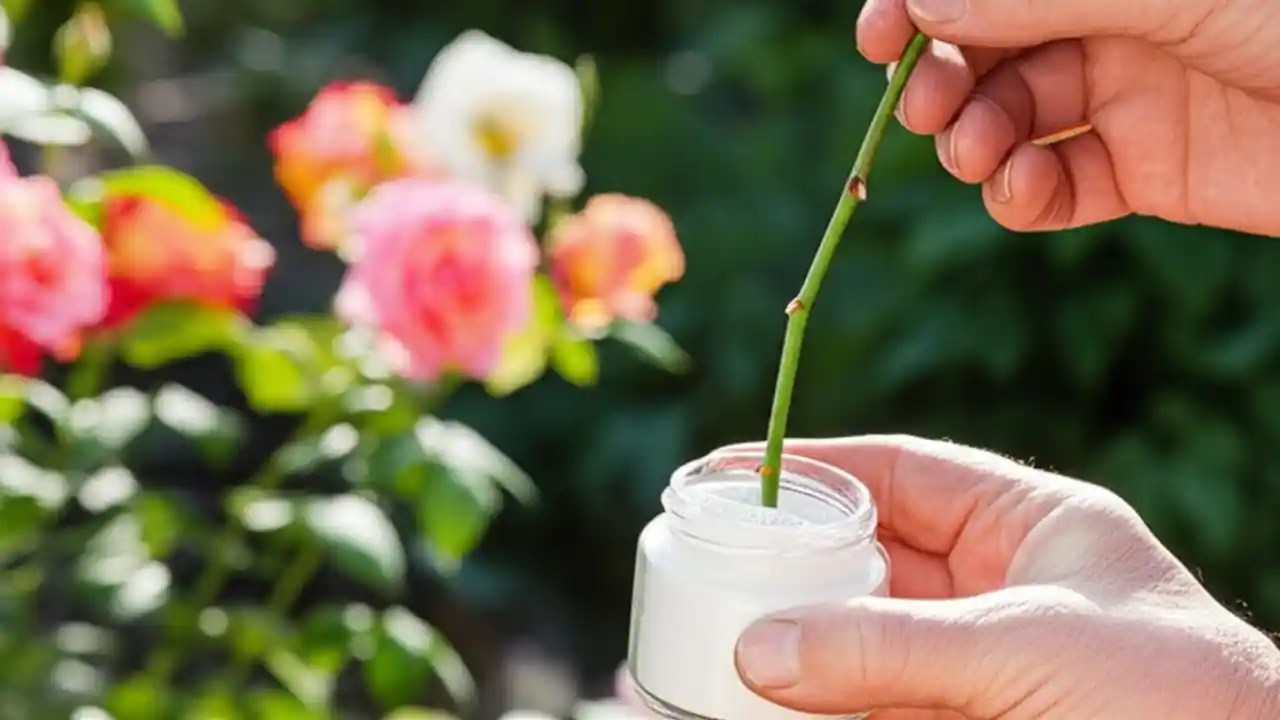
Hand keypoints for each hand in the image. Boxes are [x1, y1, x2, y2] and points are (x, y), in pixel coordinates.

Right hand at [731, 435, 1279, 718]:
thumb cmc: (1177, 700)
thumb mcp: (1029, 650)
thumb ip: (890, 647)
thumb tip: (762, 649)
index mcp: (1032, 527)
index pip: (905, 474)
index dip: (817, 466)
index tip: (736, 471)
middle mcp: (996, 591)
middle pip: (868, 557)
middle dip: (789, 557)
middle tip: (706, 554)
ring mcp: (976, 666)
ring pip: (859, 638)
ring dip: (789, 634)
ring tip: (709, 627)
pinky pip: (867, 705)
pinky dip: (812, 702)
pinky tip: (758, 694)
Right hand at [858, 0, 1279, 236]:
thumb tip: (925, 9)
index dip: (925, 7)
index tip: (882, 37)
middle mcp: (1109, 19)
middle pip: (987, 48)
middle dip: (943, 76)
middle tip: (920, 106)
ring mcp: (1126, 94)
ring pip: (1011, 118)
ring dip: (973, 138)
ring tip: (977, 152)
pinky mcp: (1147, 171)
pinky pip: (1059, 186)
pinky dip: (1023, 194)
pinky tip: (1022, 186)